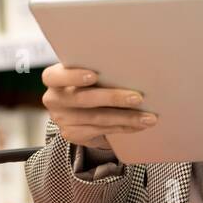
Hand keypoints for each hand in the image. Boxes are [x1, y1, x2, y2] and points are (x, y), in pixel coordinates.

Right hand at [41, 64, 158, 150]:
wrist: (79, 110)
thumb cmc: (89, 83)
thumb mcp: (87, 73)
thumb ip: (99, 69)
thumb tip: (133, 67)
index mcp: (54, 78)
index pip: (54, 77)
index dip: (73, 76)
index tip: (95, 76)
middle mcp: (54, 99)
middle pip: (83, 99)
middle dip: (113, 98)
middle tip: (138, 98)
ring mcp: (62, 119)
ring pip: (97, 118)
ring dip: (126, 117)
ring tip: (148, 117)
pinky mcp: (72, 134)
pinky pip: (102, 131)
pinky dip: (124, 127)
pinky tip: (139, 125)